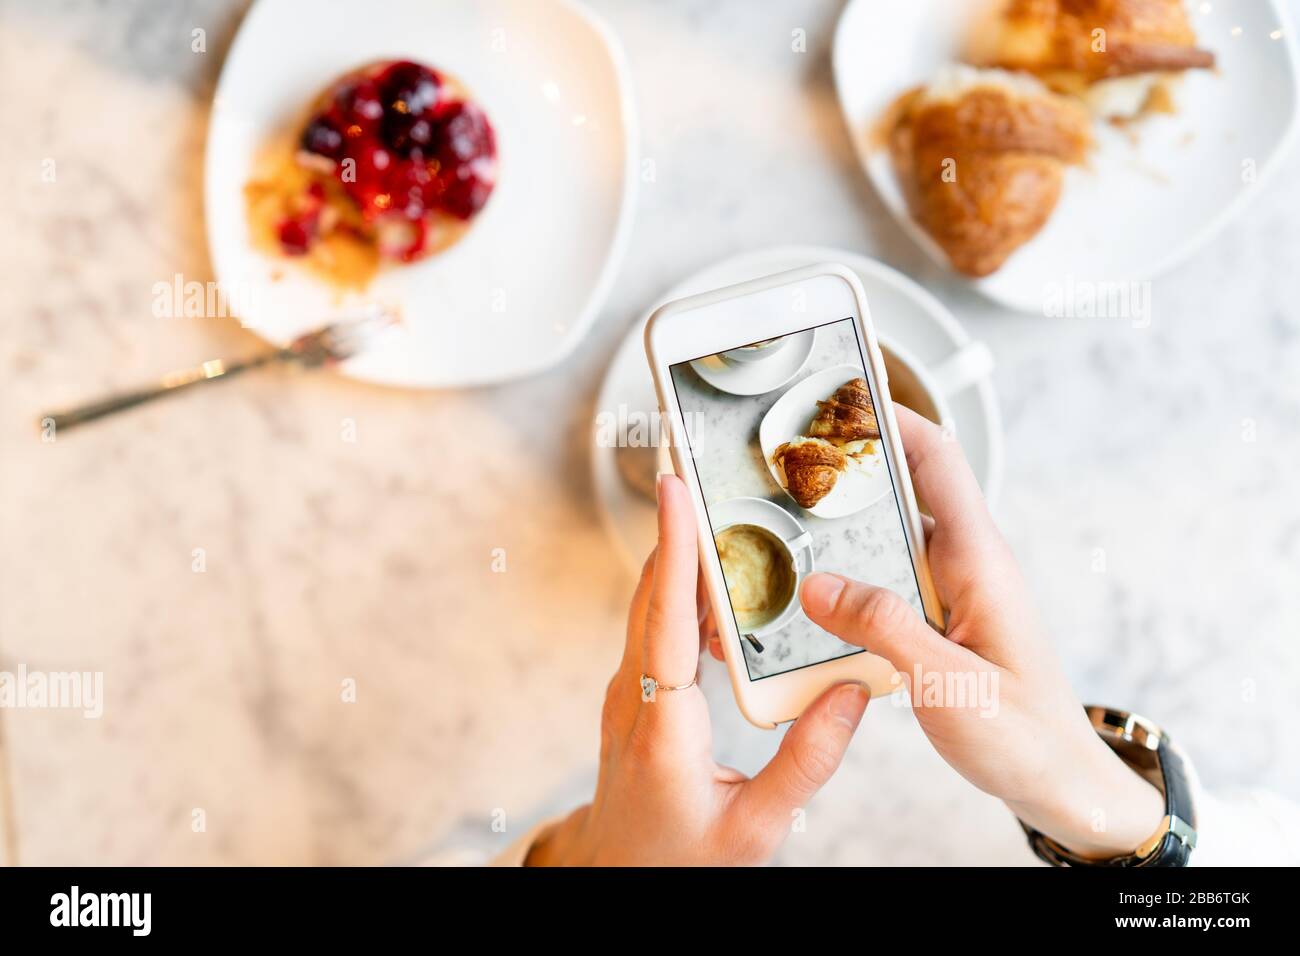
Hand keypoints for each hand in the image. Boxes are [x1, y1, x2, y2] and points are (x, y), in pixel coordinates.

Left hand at [527, 473, 869, 865]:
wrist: (619, 875)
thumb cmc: (679, 860)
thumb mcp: (755, 828)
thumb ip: (807, 763)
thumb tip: (851, 694)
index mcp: (661, 722)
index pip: (665, 619)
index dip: (673, 548)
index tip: (675, 488)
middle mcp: (635, 693)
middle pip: (651, 591)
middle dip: (675, 523)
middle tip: (699, 462)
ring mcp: (629, 689)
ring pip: (651, 602)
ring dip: (680, 551)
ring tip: (714, 499)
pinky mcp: (637, 690)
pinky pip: (657, 623)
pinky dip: (683, 586)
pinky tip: (718, 575)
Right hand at [792, 405, 1163, 859]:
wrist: (1061, 785)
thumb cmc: (1024, 739)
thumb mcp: (951, 687)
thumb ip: (886, 631)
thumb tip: (820, 587)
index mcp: (979, 562)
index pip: (938, 461)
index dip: (892, 419)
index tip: (839, 399)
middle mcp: (966, 565)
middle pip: (904, 489)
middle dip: (849, 468)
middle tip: (786, 461)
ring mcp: (953, 592)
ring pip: (890, 537)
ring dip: (842, 527)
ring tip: (782, 522)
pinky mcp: (940, 621)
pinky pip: (888, 581)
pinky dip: (849, 576)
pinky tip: (812, 597)